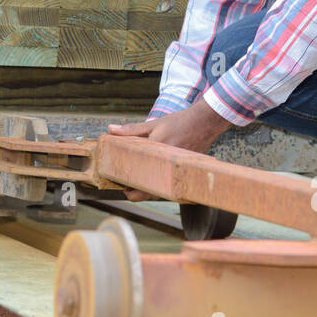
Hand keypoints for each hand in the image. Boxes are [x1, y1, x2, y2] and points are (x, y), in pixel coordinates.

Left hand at [107, 100, 234, 200]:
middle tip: (126, 187)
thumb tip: (111, 130)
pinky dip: (160, 187)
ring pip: (160, 193)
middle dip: (136, 193)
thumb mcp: (153, 124)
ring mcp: (178, 172)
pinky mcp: (184, 174)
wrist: (204, 123)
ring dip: (148, 192)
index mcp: (158, 153)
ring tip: (137, 184)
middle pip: (150, 193)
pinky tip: (154, 179)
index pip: (140, 178)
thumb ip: (131, 130)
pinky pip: (169, 187)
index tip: (120, 183)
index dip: (128, 186)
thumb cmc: (178, 123)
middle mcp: (169, 166)